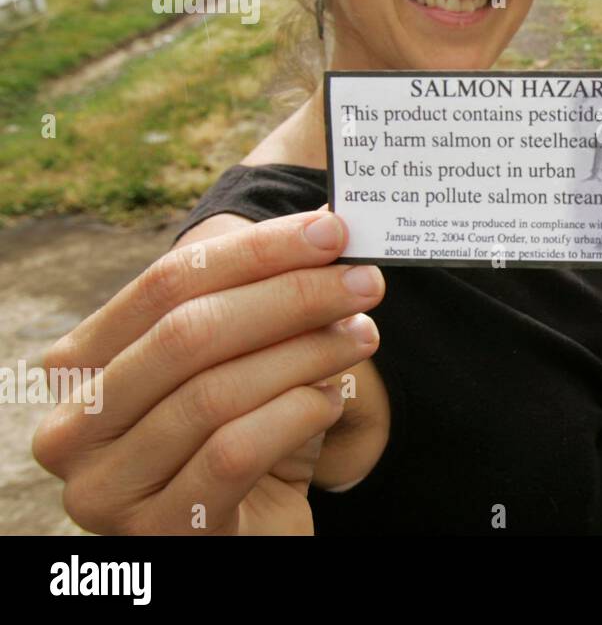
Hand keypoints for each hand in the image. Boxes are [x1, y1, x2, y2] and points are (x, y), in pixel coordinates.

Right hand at [31, 207, 383, 533]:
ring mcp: (107, 486)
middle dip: (290, 296)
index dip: (255, 250)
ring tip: (363, 336)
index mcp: (81, 364)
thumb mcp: (238, 361)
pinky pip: (235, 452)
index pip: (167, 282)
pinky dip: (296, 414)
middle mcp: (73, 425)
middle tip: (364, 281)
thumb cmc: (241, 435)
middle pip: (189, 331)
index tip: (331, 230)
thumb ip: (256, 301)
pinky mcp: (158, 531)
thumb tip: (324, 231)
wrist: (245, 536)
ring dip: (306, 353)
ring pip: (215, 392)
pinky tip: (333, 400)